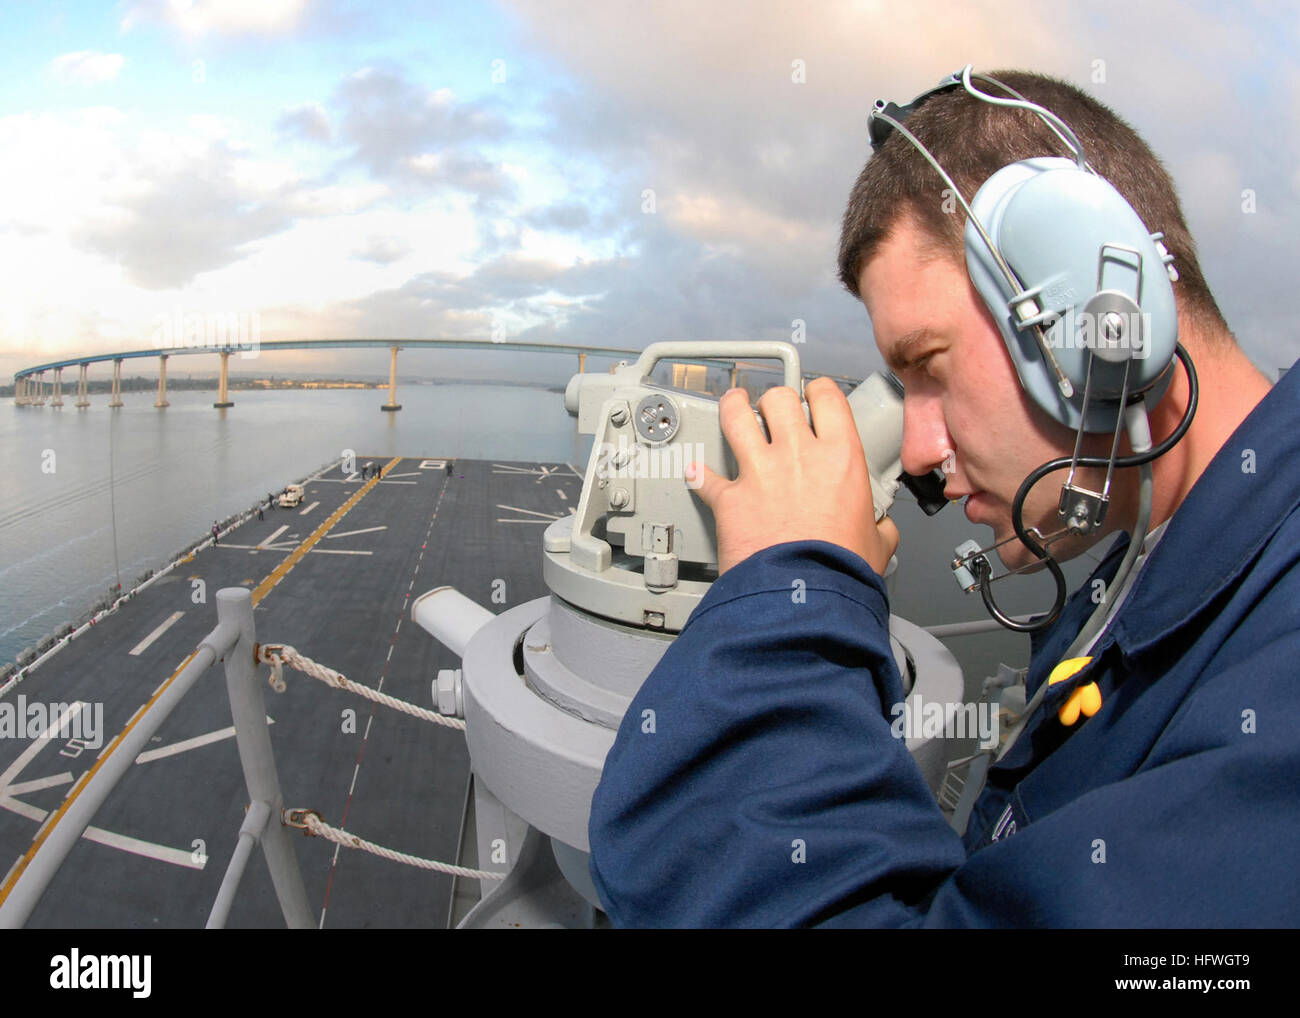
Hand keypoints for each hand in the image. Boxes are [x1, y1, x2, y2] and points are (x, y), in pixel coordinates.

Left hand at [686, 376, 900, 575]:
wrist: (804, 596)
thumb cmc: (840, 571)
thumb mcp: (877, 543)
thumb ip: (879, 526)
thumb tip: (881, 528)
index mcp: (840, 458)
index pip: (827, 398)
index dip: (817, 392)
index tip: (813, 396)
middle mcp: (798, 455)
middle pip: (779, 400)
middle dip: (775, 401)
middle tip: (774, 409)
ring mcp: (760, 472)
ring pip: (736, 417)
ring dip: (733, 407)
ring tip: (733, 404)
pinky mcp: (730, 498)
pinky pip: (705, 477)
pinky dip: (699, 475)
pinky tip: (696, 472)